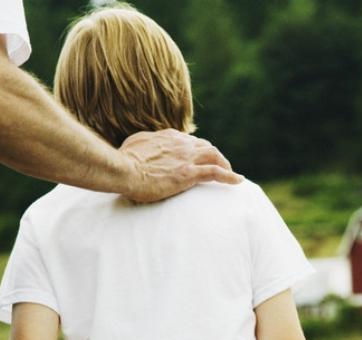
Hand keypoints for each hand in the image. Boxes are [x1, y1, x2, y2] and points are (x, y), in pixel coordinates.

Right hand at [120, 129, 243, 202]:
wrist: (123, 170)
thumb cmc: (123, 161)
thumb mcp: (133, 145)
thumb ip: (143, 144)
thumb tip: (141, 147)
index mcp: (168, 136)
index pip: (189, 141)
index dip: (197, 149)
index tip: (199, 158)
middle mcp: (181, 143)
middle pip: (205, 146)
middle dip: (214, 155)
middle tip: (218, 166)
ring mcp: (186, 158)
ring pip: (215, 155)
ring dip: (225, 163)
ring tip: (231, 173)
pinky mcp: (188, 174)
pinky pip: (216, 172)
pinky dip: (230, 176)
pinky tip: (238, 181)